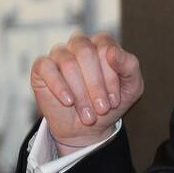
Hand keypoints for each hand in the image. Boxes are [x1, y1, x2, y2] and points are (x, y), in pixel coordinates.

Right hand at [29, 32, 143, 150]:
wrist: (88, 129)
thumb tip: (113, 51)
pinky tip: (69, 102)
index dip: (111, 76)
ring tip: (88, 115)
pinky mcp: (42, 67)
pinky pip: (46, 68)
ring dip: (81, 94)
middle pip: (86, 52)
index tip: (114, 101)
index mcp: (102, 43)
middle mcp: (80, 44)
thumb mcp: (132, 88)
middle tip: (101, 109)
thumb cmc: (110, 103)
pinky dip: (59, 87)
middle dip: (96, 85)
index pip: (106, 48)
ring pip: (68, 63)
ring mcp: (59, 53)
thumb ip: (130, 66)